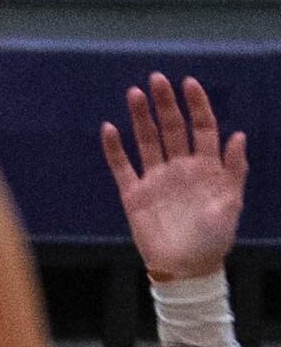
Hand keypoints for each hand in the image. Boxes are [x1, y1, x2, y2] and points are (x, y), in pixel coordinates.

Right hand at [101, 73, 251, 283]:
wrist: (186, 268)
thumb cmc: (214, 238)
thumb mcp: (232, 203)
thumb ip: (234, 170)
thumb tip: (237, 135)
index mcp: (207, 167)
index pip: (202, 128)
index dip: (197, 106)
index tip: (188, 83)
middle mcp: (180, 167)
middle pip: (171, 128)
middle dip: (165, 103)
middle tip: (156, 79)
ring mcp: (156, 179)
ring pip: (146, 141)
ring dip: (140, 117)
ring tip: (134, 93)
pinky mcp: (134, 194)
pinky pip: (122, 167)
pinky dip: (115, 149)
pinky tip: (109, 129)